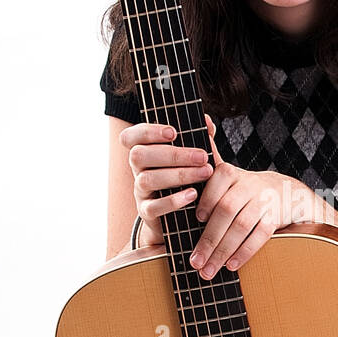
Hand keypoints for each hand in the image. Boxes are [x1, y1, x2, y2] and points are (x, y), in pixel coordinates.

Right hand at [121, 114, 216, 246]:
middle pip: (139, 155)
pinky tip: (193, 194)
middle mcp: (137, 170)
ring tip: (204, 173)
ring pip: (148, 179)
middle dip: (173, 154)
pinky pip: (153, 207)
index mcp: (144, 151)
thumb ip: (198, 137)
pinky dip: (173, 200)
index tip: (173, 133)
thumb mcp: (191, 156)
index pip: (130, 136)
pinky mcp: (147, 212)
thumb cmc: (185, 177)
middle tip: (202, 156)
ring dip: (179, 174)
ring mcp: (140, 191)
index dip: (147, 131)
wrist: (181, 215)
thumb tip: (207, 121)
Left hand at [189, 125, 293, 278]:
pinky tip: (232, 266)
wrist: (284, 193)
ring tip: (208, 270)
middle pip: (226, 211)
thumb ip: (208, 152)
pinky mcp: (275, 218)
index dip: (206, 202)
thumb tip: (202, 117)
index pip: (215, 186)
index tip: (196, 220)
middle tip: (194, 261)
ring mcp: (263, 203)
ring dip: (223, 250)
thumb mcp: (226, 168)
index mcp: (230, 173)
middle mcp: (248, 185)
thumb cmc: (242, 186)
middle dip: (209, 239)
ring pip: (242, 226)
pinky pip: (260, 236)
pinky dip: (246, 252)